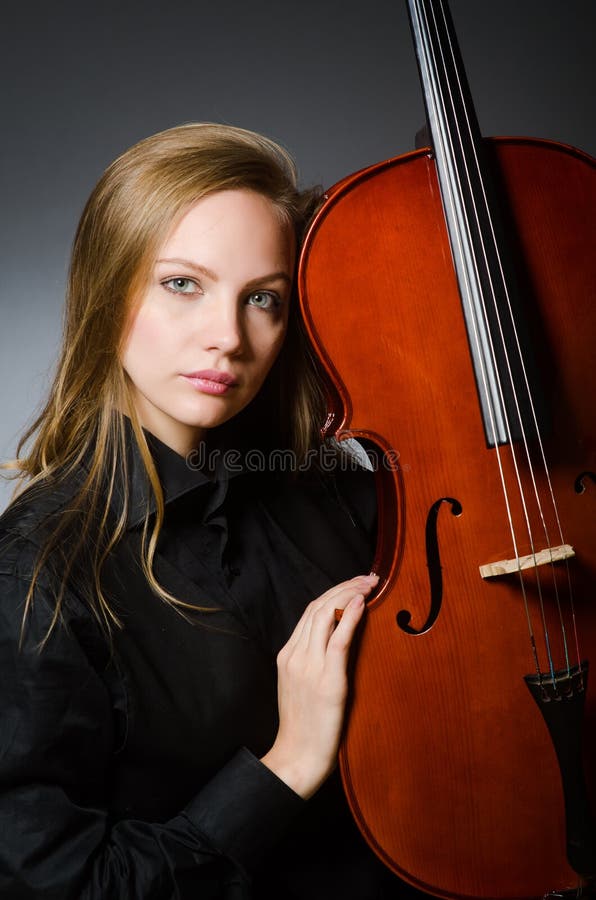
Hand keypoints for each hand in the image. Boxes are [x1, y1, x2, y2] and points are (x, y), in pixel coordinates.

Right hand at [260, 573, 377, 798]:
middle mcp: (295, 655)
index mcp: (288, 654)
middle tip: (368, 577)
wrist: (297, 757)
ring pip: (327, 615)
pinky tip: (362, 604)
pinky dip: (350, 617)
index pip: (311, 611)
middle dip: (345, 586)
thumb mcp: (301, 684)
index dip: (335, 592)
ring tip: (369, 584)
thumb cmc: (304, 725)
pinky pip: (338, 640)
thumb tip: (339, 638)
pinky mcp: (327, 680)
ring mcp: (309, 666)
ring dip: (350, 594)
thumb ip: (313, 659)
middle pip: (319, 606)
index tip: (356, 583)